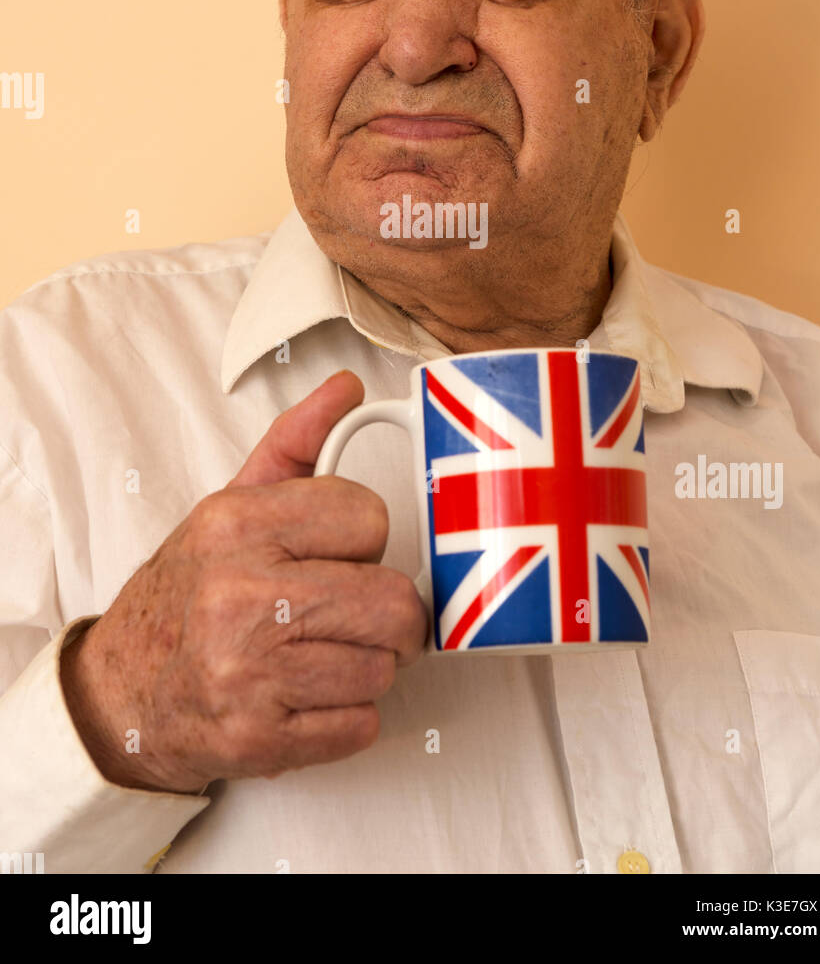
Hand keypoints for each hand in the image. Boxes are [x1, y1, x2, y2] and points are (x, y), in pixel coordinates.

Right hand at [60, 371, 427, 792]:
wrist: (120, 692)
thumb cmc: (187, 593)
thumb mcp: (230, 505)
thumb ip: (295, 442)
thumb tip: (346, 387)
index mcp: (235, 525)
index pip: (369, 517)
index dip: (366, 539)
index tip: (340, 552)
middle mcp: (239, 596)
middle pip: (393, 602)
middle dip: (388, 612)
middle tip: (353, 612)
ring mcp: (248, 674)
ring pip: (383, 667)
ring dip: (367, 665)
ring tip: (321, 653)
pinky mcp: (259, 739)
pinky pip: (362, 725)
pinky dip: (347, 716)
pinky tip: (307, 695)